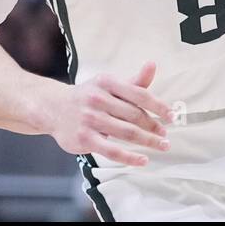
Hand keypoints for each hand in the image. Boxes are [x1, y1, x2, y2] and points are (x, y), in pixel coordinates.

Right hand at [47, 62, 172, 166]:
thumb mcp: (108, 84)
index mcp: (107, 82)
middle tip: (165, 135)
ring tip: (161, 146)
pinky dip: (130, 157)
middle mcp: (98, 99)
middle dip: (154, 126)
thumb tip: (153, 65)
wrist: (52, 107)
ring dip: (148, 141)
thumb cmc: (88, 96)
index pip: (139, 94)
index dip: (158, 106)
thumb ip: (133, 81)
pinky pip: (112, 151)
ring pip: (126, 133)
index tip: (171, 116)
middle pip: (135, 115)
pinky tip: (143, 160)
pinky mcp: (85, 138)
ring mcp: (90, 119)